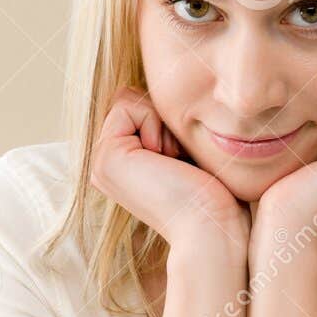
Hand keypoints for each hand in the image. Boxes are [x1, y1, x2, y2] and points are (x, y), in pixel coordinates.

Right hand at [89, 86, 249, 256]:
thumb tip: (170, 90)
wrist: (213, 226)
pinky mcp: (105, 157)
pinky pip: (128, 104)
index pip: (138, 105)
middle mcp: (106, 164)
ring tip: (175, 162)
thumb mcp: (189, 150)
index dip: (169, 120)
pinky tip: (167, 161)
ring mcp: (101, 161)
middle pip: (132, 99)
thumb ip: (169, 126)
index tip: (184, 159)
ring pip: (130, 99)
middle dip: (165, 120)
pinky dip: (156, 125)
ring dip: (163, 124)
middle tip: (180, 161)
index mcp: (122, 163)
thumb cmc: (215, 195)